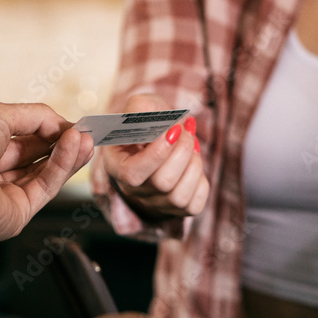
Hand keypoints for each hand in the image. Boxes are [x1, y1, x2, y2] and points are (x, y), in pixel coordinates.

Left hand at [0, 101, 93, 240]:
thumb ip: (37, 116)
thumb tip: (63, 124)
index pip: (25, 139)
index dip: (50, 130)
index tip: (74, 123)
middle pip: (39, 158)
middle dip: (64, 143)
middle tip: (88, 131)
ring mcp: (6, 195)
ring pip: (46, 174)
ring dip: (69, 154)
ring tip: (87, 138)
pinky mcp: (18, 214)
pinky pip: (46, 188)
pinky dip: (63, 167)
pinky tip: (75, 148)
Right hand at [100, 94, 209, 217]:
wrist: (160, 136)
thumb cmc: (148, 122)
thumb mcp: (140, 107)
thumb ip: (140, 107)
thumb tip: (151, 117)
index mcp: (116, 166)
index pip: (132, 174)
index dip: (156, 154)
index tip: (172, 130)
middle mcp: (133, 190)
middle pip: (162, 183)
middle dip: (181, 152)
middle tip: (184, 130)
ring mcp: (155, 203)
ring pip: (179, 196)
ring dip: (193, 165)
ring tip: (190, 144)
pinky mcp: (178, 210)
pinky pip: (195, 205)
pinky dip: (201, 181)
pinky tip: (192, 163)